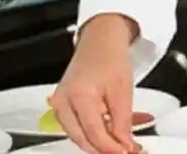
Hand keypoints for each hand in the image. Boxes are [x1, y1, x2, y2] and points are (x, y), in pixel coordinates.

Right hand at [49, 14, 140, 153]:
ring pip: (80, 136)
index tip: (126, 152)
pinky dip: (97, 133)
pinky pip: (79, 128)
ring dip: (102, 142)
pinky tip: (115, 132)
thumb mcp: (123, 90)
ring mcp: (60, 105)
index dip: (111, 147)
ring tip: (124, 141)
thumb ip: (123, 122)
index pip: (94, 132)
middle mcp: (63, 102)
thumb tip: (125, 146)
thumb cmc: (109, 59)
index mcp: (78, 95)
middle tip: (125, 150)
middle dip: (105, 149)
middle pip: (83, 139)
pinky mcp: (63, 107)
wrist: (99, 43)